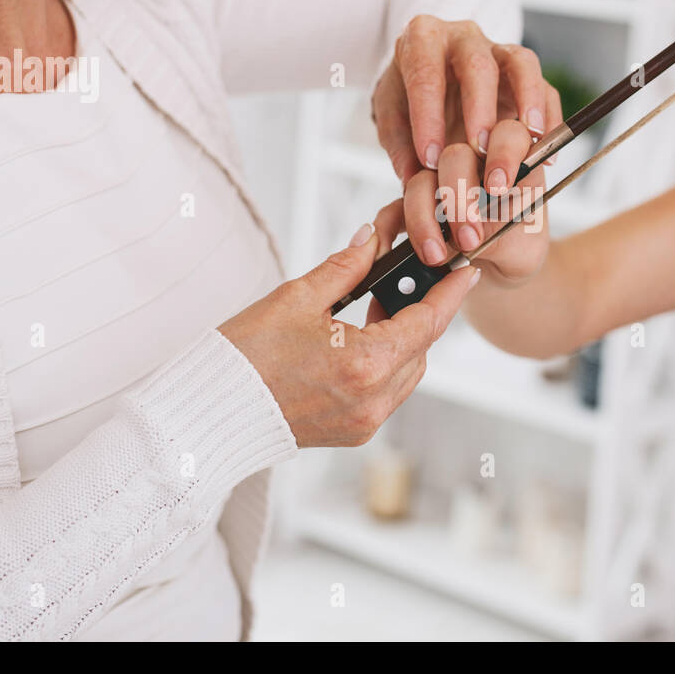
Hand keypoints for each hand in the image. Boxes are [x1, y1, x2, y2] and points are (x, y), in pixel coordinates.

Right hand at [218, 224, 479, 446]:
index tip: (467, 272)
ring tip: (374, 311)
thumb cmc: (245, 355)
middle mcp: (373, 400)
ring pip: (408, 373)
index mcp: (365, 363)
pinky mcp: (353, 433)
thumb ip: (345, 267)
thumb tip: (371, 240)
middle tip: (403, 283)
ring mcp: (365, 422)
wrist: (207, 411)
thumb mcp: (296, 298)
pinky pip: (387, 394)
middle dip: (419, 314)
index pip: (428, 321)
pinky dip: (385, 366)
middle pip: (421, 349)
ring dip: (402, 342)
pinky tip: (360, 343)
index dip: (450, 293)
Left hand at [371, 15, 562, 185]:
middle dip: (480, 108)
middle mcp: (464, 37)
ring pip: (521, 64)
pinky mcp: (525, 73)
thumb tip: (414, 177)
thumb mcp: (391, 116)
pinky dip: (550, 120)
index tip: (431, 159)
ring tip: (529, 138)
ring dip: (528, 101)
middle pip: (477, 64)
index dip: (428, 117)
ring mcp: (499, 50)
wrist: (431, 84)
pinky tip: (546, 154)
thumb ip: (399, 146)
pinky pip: (546, 88)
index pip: (426, 73)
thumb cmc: (408, 98)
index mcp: (423, 39)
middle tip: (479, 150)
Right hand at [372, 122, 551, 287]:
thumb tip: (482, 225)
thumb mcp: (525, 247)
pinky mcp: (413, 204)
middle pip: (456, 155)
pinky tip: (406, 248)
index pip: (508, 135)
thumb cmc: (517, 250)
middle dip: (458, 194)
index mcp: (510, 160)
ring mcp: (439, 180)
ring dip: (425, 216)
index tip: (498, 187)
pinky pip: (393, 209)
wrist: (496, 272)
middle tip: (468, 237)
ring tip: (437, 254)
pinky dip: (391, 228)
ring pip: (420, 181)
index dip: (503, 154)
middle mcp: (472, 162)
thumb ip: (506, 232)